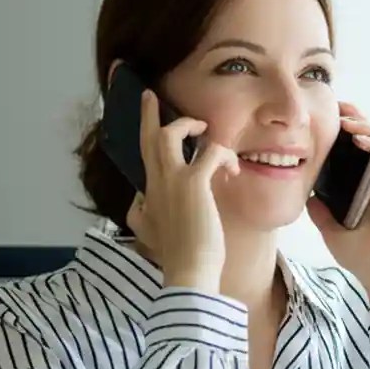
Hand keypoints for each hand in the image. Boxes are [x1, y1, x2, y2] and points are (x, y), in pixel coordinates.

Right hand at [126, 89, 240, 292]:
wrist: (188, 271)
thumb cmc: (176, 256)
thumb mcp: (150, 233)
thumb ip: (141, 215)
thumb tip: (137, 203)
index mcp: (149, 192)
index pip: (143, 154)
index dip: (143, 130)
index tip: (144, 112)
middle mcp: (156, 182)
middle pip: (149, 137)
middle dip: (150, 113)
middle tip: (151, 96)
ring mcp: (172, 181)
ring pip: (171, 135)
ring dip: (191, 127)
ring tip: (207, 133)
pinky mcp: (193, 184)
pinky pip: (210, 152)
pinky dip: (223, 155)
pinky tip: (232, 169)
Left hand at [307, 101, 369, 302]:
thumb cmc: (363, 257)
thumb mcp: (332, 229)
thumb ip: (321, 211)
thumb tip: (306, 195)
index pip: (360, 152)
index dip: (347, 133)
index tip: (328, 118)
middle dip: (356, 121)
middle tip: (337, 106)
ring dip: (365, 129)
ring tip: (345, 120)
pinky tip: (360, 138)